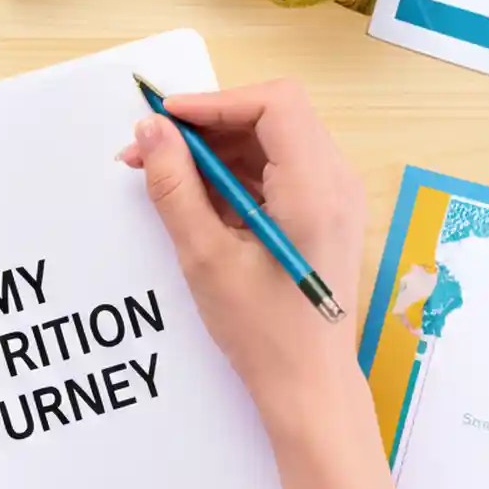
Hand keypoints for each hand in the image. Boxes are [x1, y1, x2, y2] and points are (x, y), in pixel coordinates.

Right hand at [120, 81, 400, 488]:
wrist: (308, 386)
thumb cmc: (265, 333)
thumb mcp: (206, 256)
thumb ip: (175, 186)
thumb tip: (151, 132)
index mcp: (317, 189)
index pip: (273, 105)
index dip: (214, 102)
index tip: (166, 118)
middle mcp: (336, 183)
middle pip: (274, 117)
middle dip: (210, 124)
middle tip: (155, 147)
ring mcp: (335, 198)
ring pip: (274, 141)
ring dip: (219, 148)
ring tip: (166, 174)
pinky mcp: (324, 214)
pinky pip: (279, 169)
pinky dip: (237, 172)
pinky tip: (199, 197)